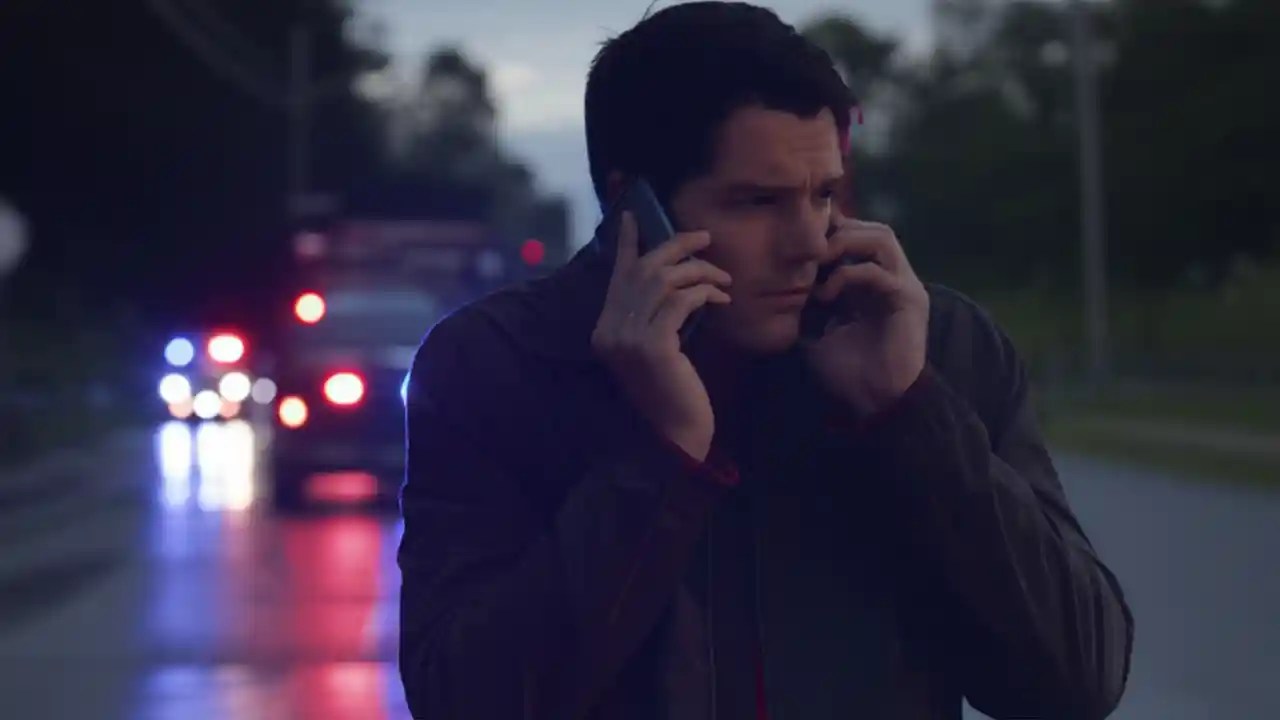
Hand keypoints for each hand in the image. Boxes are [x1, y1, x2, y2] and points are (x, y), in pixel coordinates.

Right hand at [591, 211, 732, 459]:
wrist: (676, 435)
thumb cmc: (673, 391)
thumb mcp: (658, 348)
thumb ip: (654, 316)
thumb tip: (673, 276)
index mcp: (604, 330)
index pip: (617, 275)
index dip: (628, 243)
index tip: (634, 215)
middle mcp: (609, 331)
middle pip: (642, 269)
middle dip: (676, 247)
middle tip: (705, 238)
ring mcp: (628, 339)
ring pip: (664, 280)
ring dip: (700, 271)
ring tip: (723, 279)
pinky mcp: (653, 346)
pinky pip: (681, 300)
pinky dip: (704, 292)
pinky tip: (720, 298)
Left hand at [802, 211, 928, 418]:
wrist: (875, 403)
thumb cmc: (847, 372)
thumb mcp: (815, 331)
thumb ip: (806, 305)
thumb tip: (774, 288)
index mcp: (873, 283)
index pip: (857, 235)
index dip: (828, 233)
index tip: (795, 246)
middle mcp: (892, 278)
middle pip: (870, 227)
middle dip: (836, 232)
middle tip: (806, 254)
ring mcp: (903, 285)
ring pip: (881, 236)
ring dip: (844, 244)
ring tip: (818, 265)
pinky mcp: (909, 299)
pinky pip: (879, 270)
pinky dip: (848, 274)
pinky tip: (827, 293)